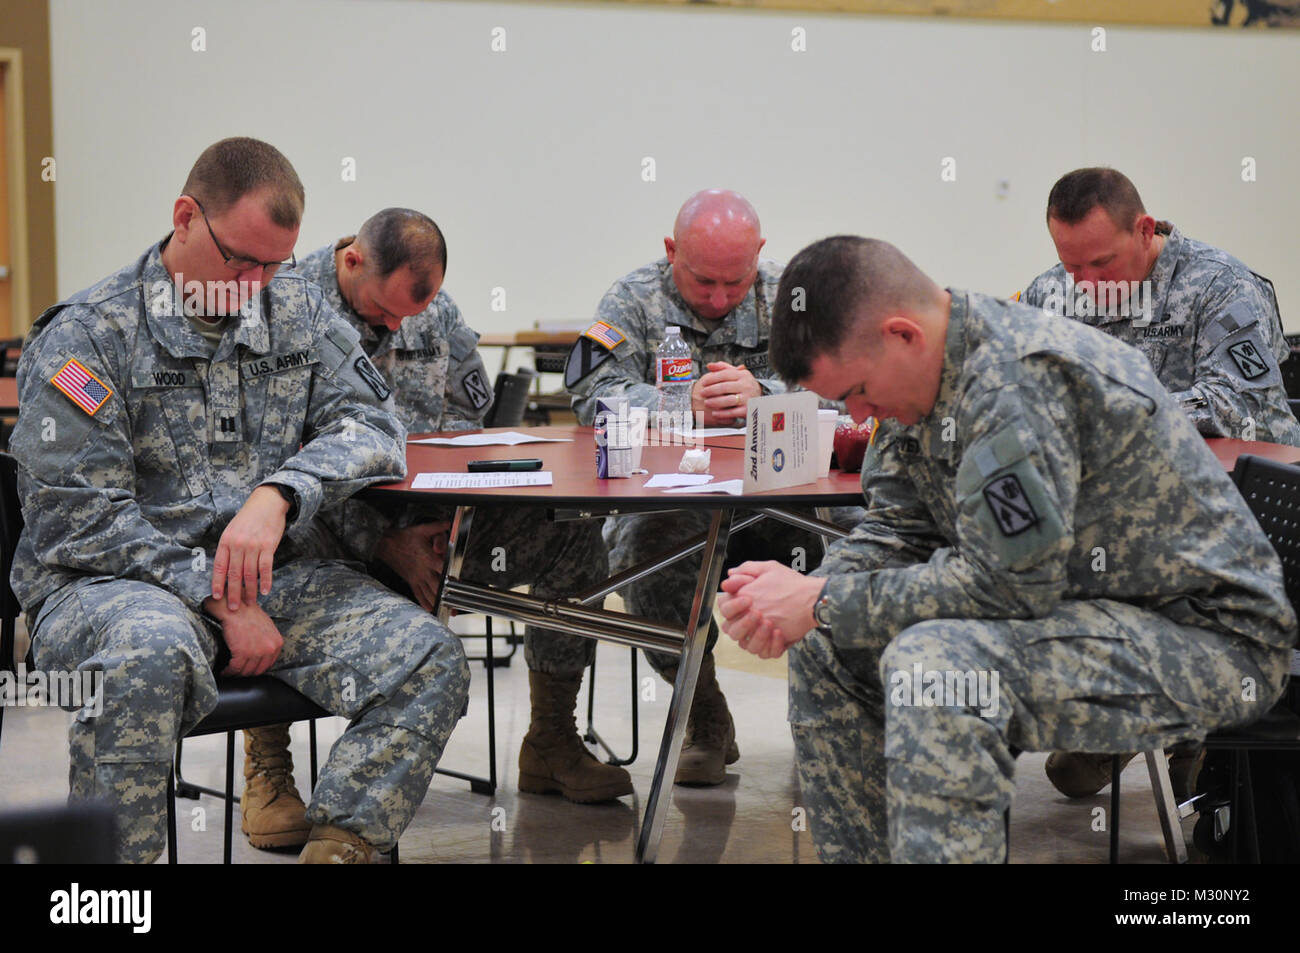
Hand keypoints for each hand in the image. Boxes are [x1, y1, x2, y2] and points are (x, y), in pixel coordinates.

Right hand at [205, 597, 283, 676]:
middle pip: (257, 670)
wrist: (235, 608)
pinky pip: (235, 668)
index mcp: (277, 643)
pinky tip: (225, 671)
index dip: (257, 668)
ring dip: (236, 673)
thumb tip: (263, 652)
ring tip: (230, 672)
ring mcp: (256, 652)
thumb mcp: (267, 627)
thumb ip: (267, 641)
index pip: (268, 664)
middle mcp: (269, 649)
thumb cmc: (248, 614)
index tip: (249, 669)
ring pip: (245, 671)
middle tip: (238, 672)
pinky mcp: (242, 653)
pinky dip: (228, 671)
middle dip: (246, 673)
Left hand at [212, 485, 289, 610]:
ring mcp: (253, 545)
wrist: (267, 503)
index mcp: (226, 541)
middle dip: (233, 593)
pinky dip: (266, 581)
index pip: (219, 567)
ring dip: (250, 590)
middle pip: (234, 574)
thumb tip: (225, 569)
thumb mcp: (232, 530)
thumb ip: (228, 548)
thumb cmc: (249, 518)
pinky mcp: (268, 545)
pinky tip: (266, 590)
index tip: (217, 597)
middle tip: (234, 608)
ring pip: (250, 573)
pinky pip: (266, 567)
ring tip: (250, 602)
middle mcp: (238, 544)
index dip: (217, 583)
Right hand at [373, 521, 451, 611]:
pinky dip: (424, 603)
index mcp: (428, 559)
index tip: (459, 584)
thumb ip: (437, 526)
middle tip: (456, 604)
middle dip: (447, 596)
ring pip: (429, 594)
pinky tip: (430, 609)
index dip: (451, 577)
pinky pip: (418, 595)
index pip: (443, 570)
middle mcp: (423, 571)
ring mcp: (417, 578)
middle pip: (438, 586)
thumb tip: (448, 522)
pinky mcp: (411, 581)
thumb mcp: (422, 529)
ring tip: (447, 610)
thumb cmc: (405, 537)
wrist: (386, 544)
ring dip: (438, 603)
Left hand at [693, 362, 761, 425]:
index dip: (712, 378)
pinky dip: (722, 414)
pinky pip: (732, 412)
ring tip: (707, 402)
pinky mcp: (747, 410)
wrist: (761, 398)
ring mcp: (747, 398)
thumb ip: (723, 368)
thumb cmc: (745, 385)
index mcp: (742, 375)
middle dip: (711, 390)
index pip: (725, 375)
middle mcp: (746, 385)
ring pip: (728, 400)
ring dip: (715, 402)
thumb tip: (709, 365)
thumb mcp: (737, 374)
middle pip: (725, 387)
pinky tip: (714, 413)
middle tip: (703, 393)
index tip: (703, 383)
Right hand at [718, 562, 824, 658]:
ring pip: (747, 645)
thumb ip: (746, 570)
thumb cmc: (790, 584)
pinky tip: (779, 633)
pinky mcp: (772, 646)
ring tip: (770, 623)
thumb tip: (729, 576)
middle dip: (743, 623)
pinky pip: (765, 653)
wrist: (812, 598)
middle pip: (731, 630)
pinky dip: (772, 645)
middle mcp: (747, 622)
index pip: (725, 609)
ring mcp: (759, 636)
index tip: (748, 599)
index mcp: (742, 605)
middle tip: (757, 613)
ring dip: (757, 635)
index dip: (733, 606)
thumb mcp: (769, 570)